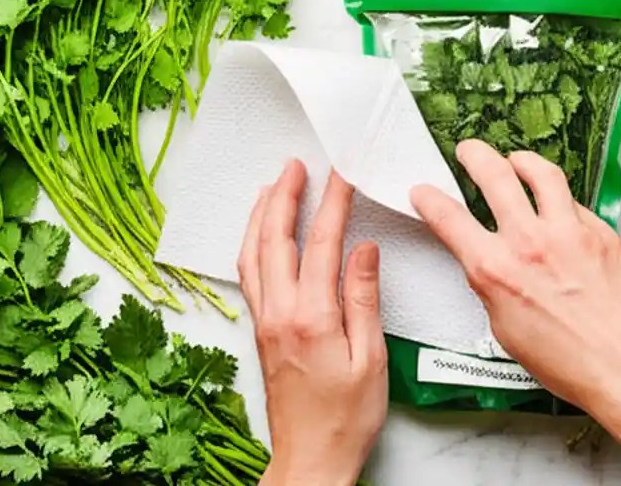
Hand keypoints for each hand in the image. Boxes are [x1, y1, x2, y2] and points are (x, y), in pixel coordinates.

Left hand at [239, 160, 387, 485]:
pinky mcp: (261, 333)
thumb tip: (364, 250)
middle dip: (285, 195)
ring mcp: (265, 322)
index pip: (322, 243)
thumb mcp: (370, 358)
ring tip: (273, 187)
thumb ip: (363, 298)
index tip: (343, 172)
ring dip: (261, 215)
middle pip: (275, 239)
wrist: (311, 459)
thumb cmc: (346, 418)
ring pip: (253, 254)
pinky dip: (253, 245)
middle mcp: (279, 313)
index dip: (333, 202)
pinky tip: (261, 236)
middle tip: (297, 165)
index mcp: (310, 317)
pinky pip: (250, 275)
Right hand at [409, 140, 620, 414]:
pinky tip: (556, 207)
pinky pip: (573, 202)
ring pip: (540, 173)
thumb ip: (492, 285)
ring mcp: (567, 232)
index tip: (423, 191)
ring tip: (515, 160)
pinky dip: (558, 199)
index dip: (429, 199)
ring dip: (520, 160)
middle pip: (494, 175)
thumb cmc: (566, 360)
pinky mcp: (599, 231)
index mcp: (495, 271)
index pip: (449, 219)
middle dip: (475, 155)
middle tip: (468, 151)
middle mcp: (528, 243)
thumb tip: (489, 263)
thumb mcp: (504, 328)